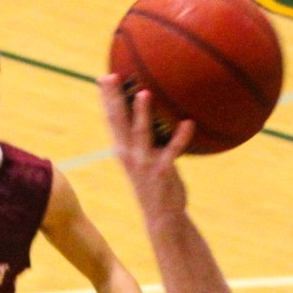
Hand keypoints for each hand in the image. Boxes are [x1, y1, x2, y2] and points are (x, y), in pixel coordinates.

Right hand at [100, 75, 193, 220]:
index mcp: (123, 150)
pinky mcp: (163, 171)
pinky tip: (189, 123)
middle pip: (119, 121)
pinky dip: (181, 137)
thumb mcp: (145, 158)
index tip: (104, 77)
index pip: (111, 120)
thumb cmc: (155, 181)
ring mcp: (145, 163)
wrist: (162, 215)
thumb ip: (147, 136)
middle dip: (114, 99)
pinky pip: (173, 150)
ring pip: (141, 133)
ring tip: (144, 93)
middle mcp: (129, 154)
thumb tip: (155, 112)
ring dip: (142, 113)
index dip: (107, 99)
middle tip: (112, 77)